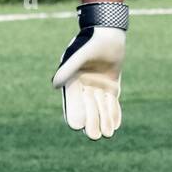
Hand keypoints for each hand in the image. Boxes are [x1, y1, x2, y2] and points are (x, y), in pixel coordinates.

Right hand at [52, 2, 126, 139]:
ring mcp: (99, 87)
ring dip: (104, 120)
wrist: (108, 35)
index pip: (72, 102)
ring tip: (107, 135)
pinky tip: (116, 125)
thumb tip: (54, 85)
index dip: (74, 114)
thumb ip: (68, 69)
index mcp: (73, 82)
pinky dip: (114, 113)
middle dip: (91, 122)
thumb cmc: (90, 43)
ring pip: (101, 108)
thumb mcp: (79, 56)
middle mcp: (84, 87)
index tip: (76, 126)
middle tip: (93, 137)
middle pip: (88, 108)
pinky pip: (113, 102)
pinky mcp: (112, 86)